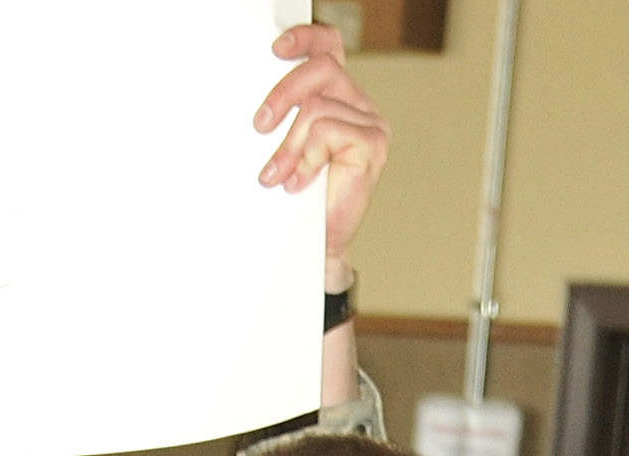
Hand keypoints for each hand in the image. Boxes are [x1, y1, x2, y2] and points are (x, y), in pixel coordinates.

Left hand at [256, 23, 387, 277]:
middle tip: (260, 125)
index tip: (277, 48)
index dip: (306, 38)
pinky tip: (300, 181)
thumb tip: (256, 105)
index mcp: (339, 96)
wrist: (316, 244)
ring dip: (288, 144)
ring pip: (317, 108)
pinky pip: (327, 132)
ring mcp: (370, 123)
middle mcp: (359, 104)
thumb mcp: (285, 148)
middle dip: (283, 93)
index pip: (329, 48)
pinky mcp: (372, 144)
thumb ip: (283, 118)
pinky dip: (306, 157)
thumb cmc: (299, 197)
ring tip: (277, 174)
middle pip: (322, 69)